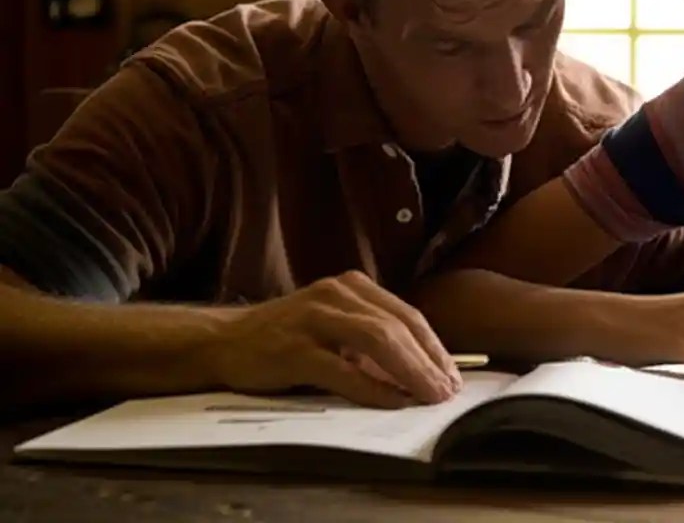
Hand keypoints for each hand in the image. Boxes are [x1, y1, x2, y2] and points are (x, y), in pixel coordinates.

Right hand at [211, 271, 461, 407]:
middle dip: (428, 362)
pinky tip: (391, 401)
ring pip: (376, 341)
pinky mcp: (293, 348)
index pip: (407, 315)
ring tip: (428, 396)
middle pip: (397, 327)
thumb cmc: (288, 337)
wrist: (225, 340)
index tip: (453, 375)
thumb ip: (373, 338)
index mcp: (353, 286)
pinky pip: (342, 368)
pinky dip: (371, 387)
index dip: (434, 347)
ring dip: (409, 372)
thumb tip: (423, 369)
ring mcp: (314, 318)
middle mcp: (337, 294)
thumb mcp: (336, 325)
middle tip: (447, 391)